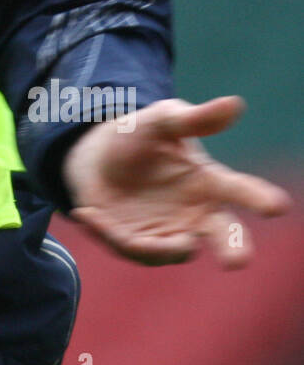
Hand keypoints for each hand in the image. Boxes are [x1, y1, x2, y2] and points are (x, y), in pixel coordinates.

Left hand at [61, 96, 290, 267]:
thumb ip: (196, 119)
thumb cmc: (141, 136)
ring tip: (134, 238)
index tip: (276, 205)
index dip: (258, 198)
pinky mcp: (136, 244)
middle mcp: (196, 214)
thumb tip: (235, 104)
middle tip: (237, 260)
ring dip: (157, 246)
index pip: (240, 190)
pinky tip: (88, 212)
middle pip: (223, 235)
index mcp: (210, 183)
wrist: (96, 156)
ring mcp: (168, 233)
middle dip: (233, 248)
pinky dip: (106, 232)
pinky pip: (127, 246)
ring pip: (173, 249)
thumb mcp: (163, 120)